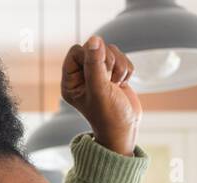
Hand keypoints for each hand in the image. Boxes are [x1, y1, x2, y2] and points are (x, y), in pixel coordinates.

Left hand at [60, 35, 141, 155]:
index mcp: (70, 81)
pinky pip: (123, 58)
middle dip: (107, 62)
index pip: (76, 51)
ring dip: (118, 67)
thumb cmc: (108, 115)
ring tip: (116, 85)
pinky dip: (126, 71)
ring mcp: (98, 74)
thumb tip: (94, 39)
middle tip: (109, 81)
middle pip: (95, 48)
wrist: (126, 129)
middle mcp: (82, 76)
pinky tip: (122, 85)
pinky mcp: (113, 74)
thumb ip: (95, 64)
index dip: (90, 55)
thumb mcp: (99, 89)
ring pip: (111, 51)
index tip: (99, 70)